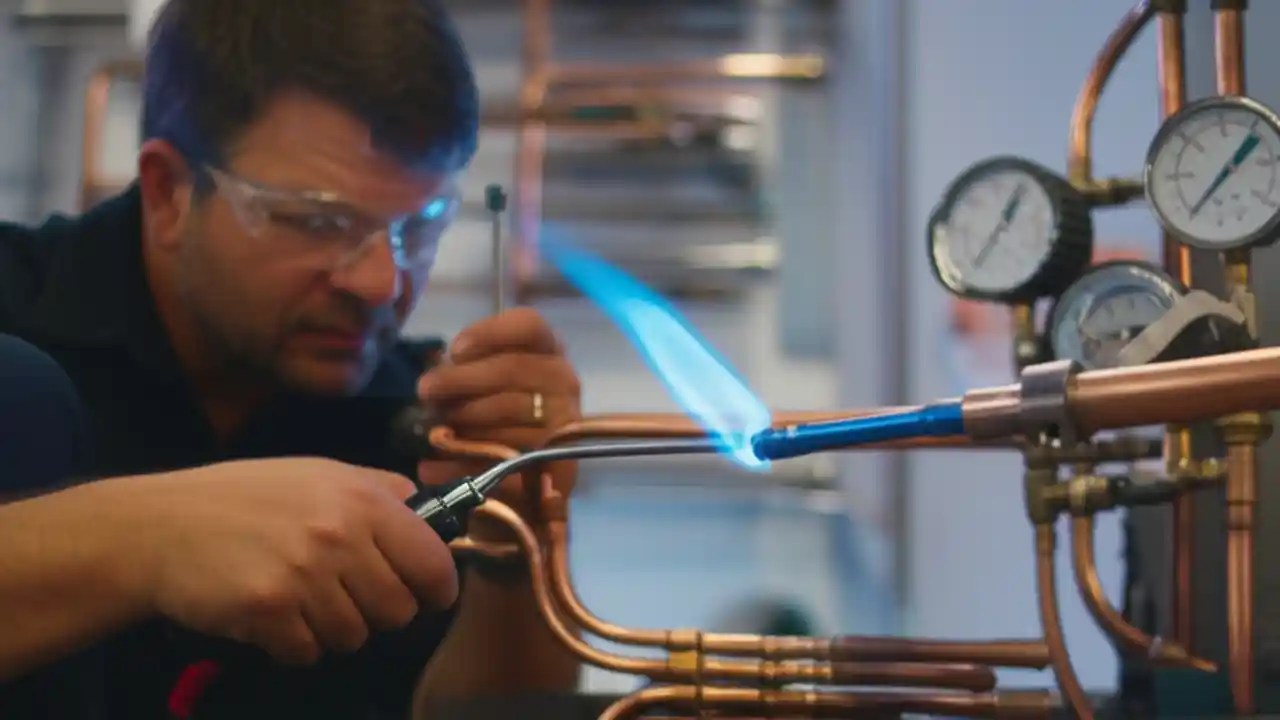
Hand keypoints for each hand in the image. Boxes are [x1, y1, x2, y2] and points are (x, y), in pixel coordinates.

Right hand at [127, 458, 457, 664]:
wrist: (160, 526)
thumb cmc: (245, 496)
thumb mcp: (317, 471)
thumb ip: (375, 488)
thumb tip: (424, 507)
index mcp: (361, 498)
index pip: (432, 560)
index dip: (437, 587)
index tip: (429, 596)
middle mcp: (338, 534)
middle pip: (398, 609)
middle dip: (378, 612)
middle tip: (349, 598)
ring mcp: (303, 574)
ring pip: (354, 636)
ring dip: (333, 630)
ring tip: (303, 603)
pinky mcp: (268, 611)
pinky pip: (308, 652)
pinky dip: (294, 645)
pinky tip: (273, 617)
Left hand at [415, 308, 581, 514]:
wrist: (528, 474)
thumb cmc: (497, 409)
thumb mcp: (485, 379)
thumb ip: (463, 369)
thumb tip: (434, 378)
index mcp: (548, 349)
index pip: (528, 326)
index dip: (489, 334)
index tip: (454, 351)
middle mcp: (564, 380)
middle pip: (512, 369)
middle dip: (461, 380)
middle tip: (426, 391)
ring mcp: (564, 423)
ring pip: (508, 413)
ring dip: (463, 422)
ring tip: (433, 432)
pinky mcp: (558, 465)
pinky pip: (504, 460)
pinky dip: (461, 464)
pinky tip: (431, 468)